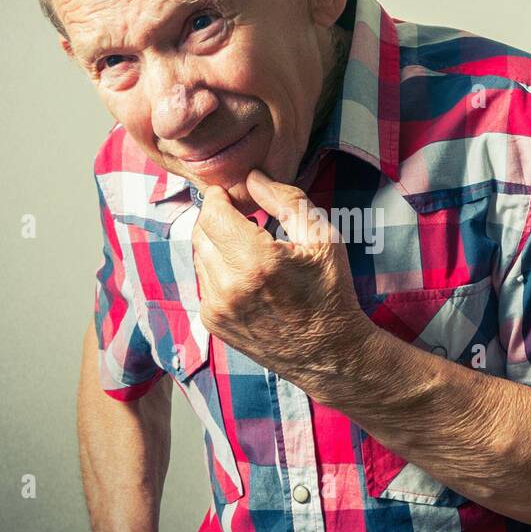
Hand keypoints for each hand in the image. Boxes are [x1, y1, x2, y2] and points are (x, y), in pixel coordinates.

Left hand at [190, 168, 370, 386]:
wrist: (329, 354)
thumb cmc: (330, 293)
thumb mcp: (323, 238)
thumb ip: (286, 200)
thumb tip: (252, 177)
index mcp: (256, 261)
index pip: (214, 212)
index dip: (221, 196)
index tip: (236, 193)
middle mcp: (228, 286)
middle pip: (201, 231)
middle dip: (218, 216)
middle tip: (244, 214)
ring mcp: (216, 307)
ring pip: (200, 255)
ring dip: (218, 243)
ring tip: (250, 245)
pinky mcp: (213, 322)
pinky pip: (204, 280)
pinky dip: (219, 268)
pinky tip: (248, 273)